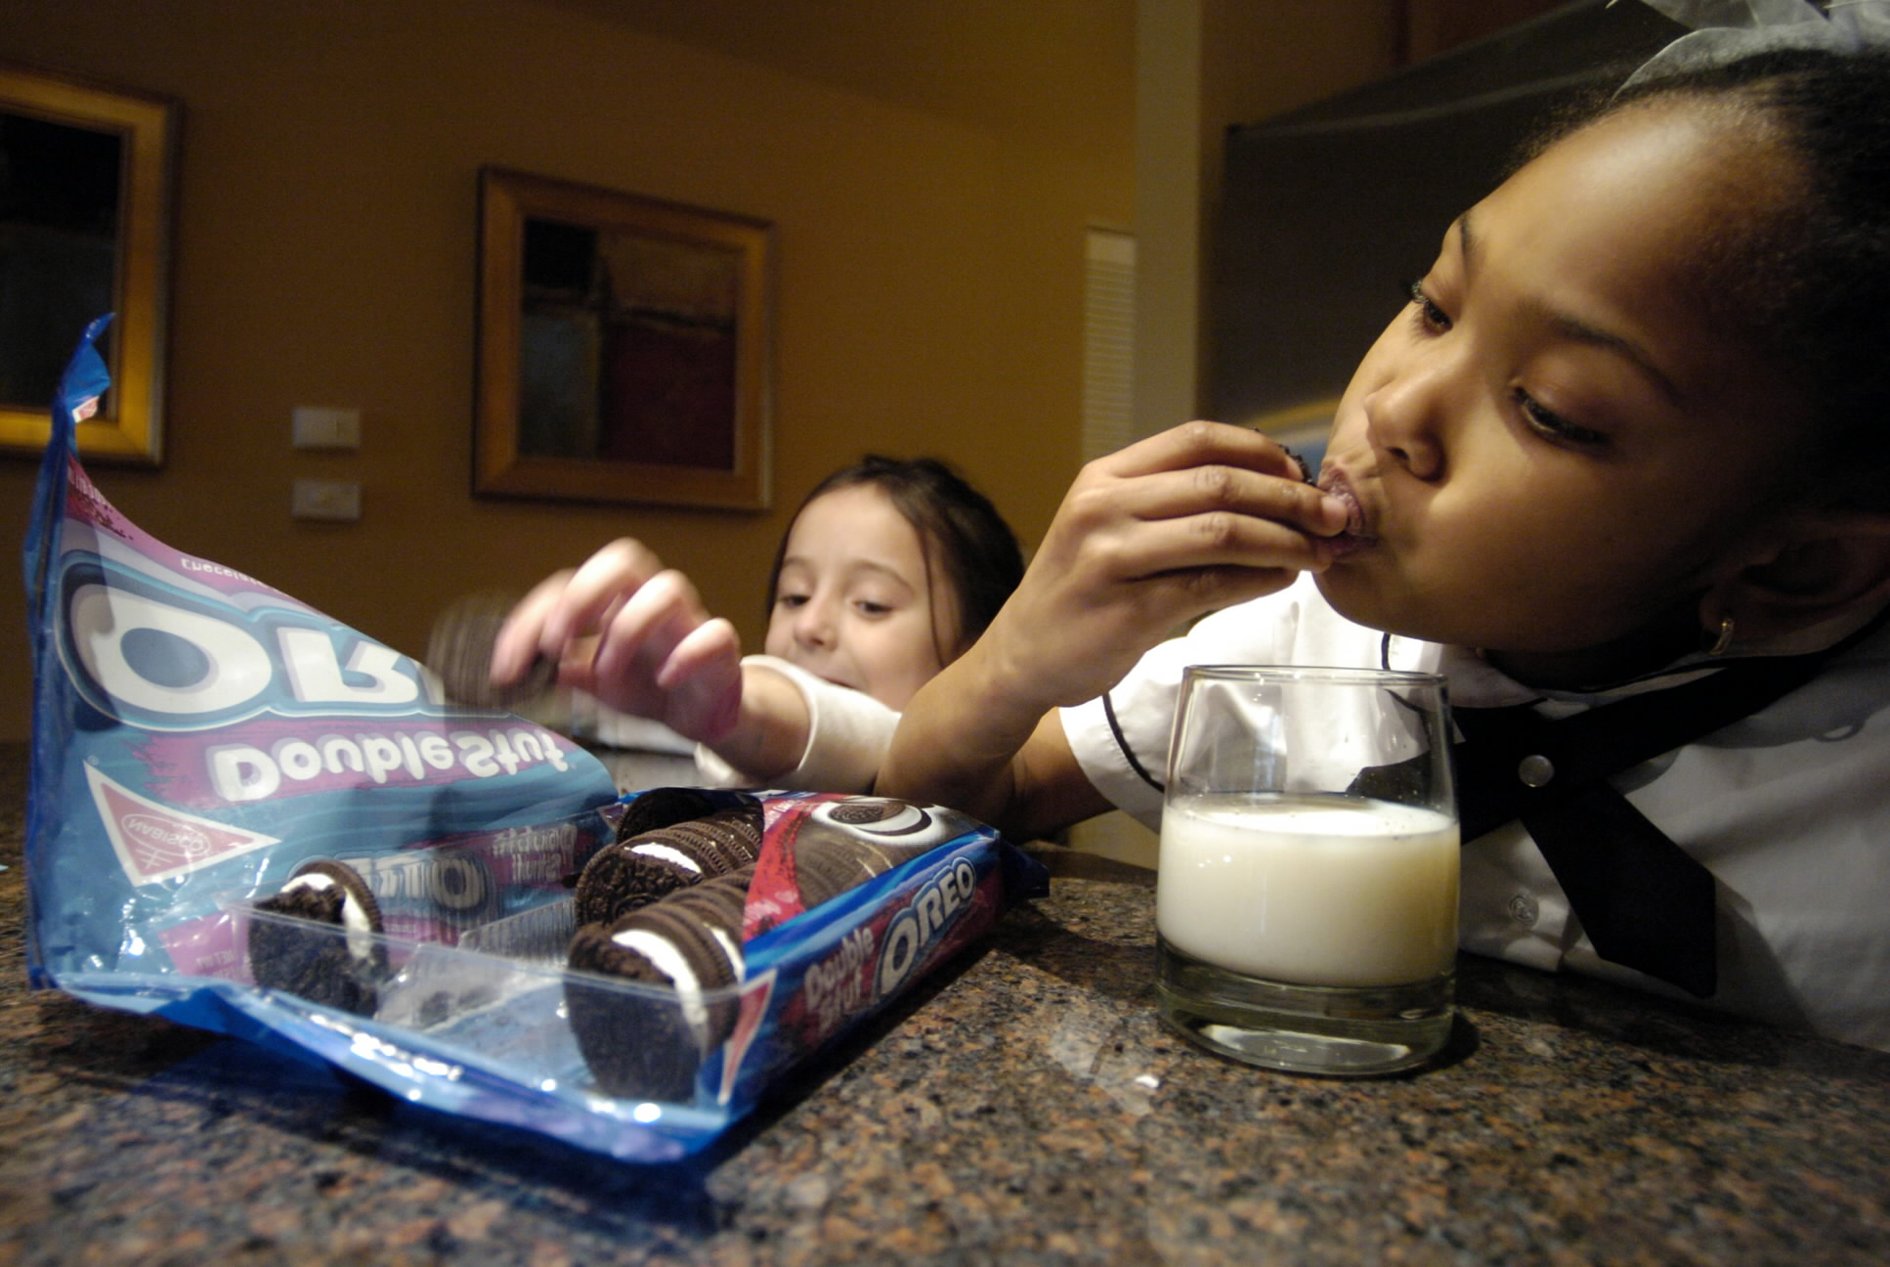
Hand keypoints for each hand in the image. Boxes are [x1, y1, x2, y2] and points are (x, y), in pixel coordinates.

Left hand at [491, 538, 743, 740]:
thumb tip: (524, 666)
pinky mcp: (721, 650)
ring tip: (606, 673)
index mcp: (616, 601)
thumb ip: (565, 668)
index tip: (509, 664)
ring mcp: (688, 621)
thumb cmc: (648, 686)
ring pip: (667, 590)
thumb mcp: (594, 680)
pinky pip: (713, 634)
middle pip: (624, 560)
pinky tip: (665, 680)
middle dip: (583, 596)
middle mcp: (650, 601)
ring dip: (627, 629)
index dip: (534, 616)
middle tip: (556, 643)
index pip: (571, 583)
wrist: (699, 715)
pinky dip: (686, 655)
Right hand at [974, 420, 1347, 711]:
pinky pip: (1212, 586)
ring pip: (1222, 532)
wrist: (1020, 656)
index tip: (1302, 474)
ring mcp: (1112, 558)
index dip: (1261, 451)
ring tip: (1320, 551)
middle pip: (1220, 483)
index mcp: (1104, 477)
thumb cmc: (1080, 590)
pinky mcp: (1127, 611)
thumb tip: (1278, 495)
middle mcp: (1103, 507)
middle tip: (1334, 516)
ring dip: (1285, 540)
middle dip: (1291, 498)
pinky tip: (1284, 580)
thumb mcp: (1110, 527)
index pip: (1198, 439)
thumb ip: (1174, 505)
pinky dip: (1260, 581)